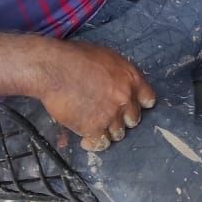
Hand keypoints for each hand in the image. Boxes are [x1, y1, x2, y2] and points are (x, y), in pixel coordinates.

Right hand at [34, 39, 156, 151]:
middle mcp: (125, 98)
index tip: (130, 108)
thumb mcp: (107, 58)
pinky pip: (100, 143)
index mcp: (131, 78)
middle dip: (122, 119)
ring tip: (94, 126)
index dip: (137, 105)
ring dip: (107, 131)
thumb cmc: (75, 57)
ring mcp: (111, 115)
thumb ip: (119, 75)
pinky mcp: (94, 128)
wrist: (54, 68)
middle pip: (133, 120)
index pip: (148, 99)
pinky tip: (86, 138)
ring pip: (117, 134)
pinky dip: (93, 143)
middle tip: (107, 116)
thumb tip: (119, 86)